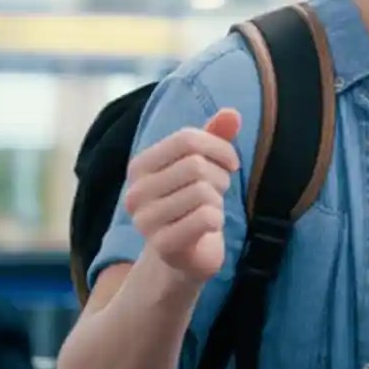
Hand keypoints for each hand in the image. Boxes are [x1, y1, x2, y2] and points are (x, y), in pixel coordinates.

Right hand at [125, 109, 240, 283]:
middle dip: (220, 177)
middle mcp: (135, 192)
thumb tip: (232, 113)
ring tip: (208, 210)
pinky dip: (217, 220)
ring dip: (218, 201)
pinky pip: (206, 217)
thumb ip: (216, 137)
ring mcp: (145, 220)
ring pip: (203, 191)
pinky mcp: (162, 245)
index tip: (230, 163)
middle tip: (216, 193)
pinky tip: (207, 228)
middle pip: (196, 165)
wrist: (183, 256)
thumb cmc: (193, 203)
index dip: (219, 148)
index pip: (187, 138)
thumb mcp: (205, 165)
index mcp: (140, 166)